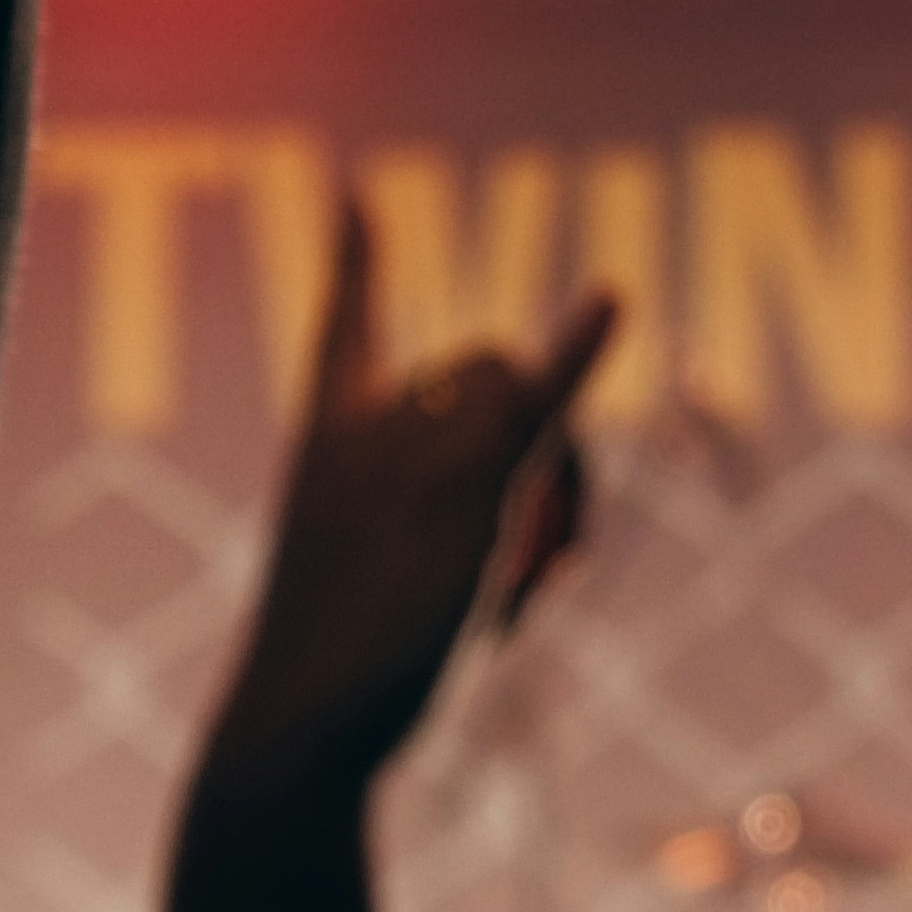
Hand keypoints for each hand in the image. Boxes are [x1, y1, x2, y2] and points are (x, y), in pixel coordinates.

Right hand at [195, 205, 605, 804]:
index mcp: (324, 437)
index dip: (356, 257)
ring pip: (526, 403)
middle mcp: (366, 426)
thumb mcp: (368, 574)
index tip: (359, 190)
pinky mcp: (471, 503)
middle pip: (486, 367)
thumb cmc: (332, 666)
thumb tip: (538, 514)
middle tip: (528, 549)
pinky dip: (581, 349)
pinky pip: (539, 411)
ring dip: (559, 478)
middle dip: (526, 430)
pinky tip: (612, 296)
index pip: (342, 324)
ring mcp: (416, 457)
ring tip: (532, 583)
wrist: (299, 721)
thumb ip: (438, 512)